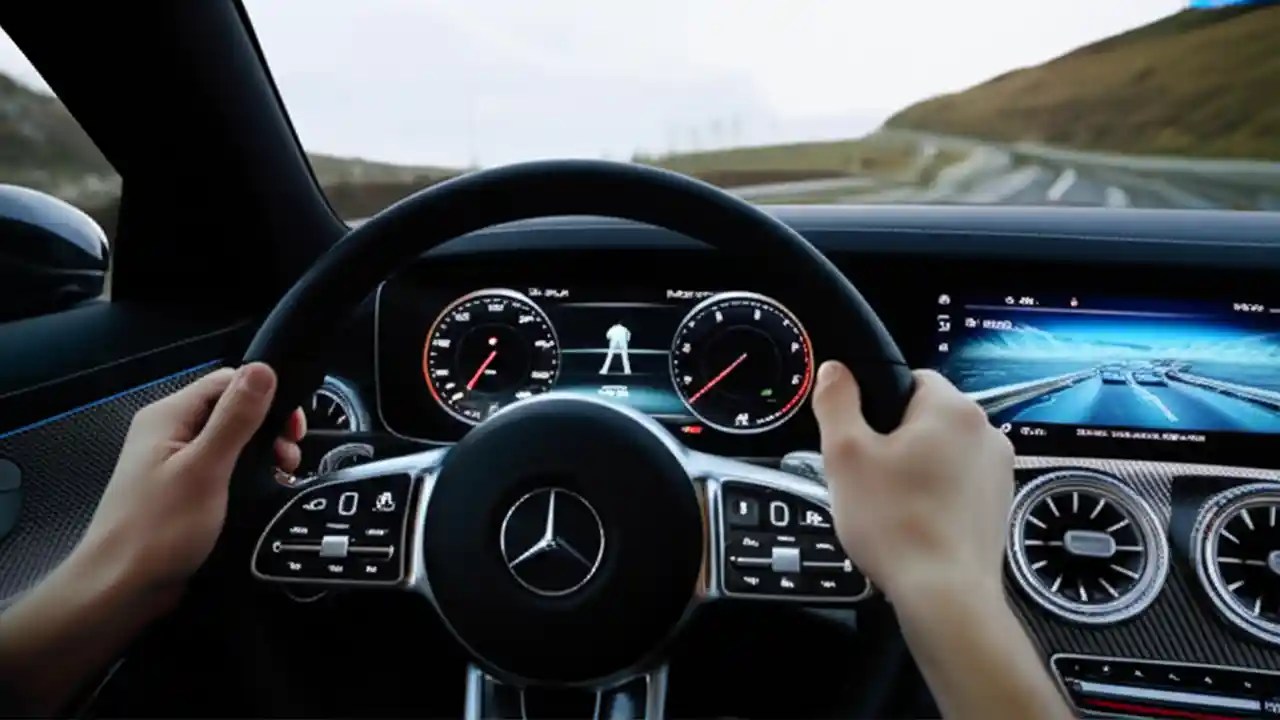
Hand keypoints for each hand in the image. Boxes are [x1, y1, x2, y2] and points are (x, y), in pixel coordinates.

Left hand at [75, 363, 304, 605]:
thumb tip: (263, 368)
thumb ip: (236, 418)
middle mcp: (169, 433)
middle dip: (268, 428)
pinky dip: (247, 475)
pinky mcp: (183, 491)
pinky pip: (223, 468)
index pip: (227, 381)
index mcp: (168, 416)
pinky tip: (263, 492)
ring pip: (230, 441)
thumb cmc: (160, 528)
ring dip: (261, 453)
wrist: (122, 589)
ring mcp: (174, 463)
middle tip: (289, 458)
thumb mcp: (206, 468)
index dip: (266, 396)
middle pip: (231, 410)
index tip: (293, 429)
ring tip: (281, 476)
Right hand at [812, 362, 1013, 602]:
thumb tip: (836, 371)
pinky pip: (959, 484)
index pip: (910, 379)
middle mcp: (986, 432)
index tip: (862, 439)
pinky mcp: (999, 504)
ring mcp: (998, 470)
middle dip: (896, 442)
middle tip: (871, 477)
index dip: (877, 407)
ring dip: (917, 470)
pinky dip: (937, 497)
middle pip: (926, 419)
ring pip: (942, 453)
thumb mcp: (845, 456)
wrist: (944, 594)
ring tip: (893, 506)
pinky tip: (915, 522)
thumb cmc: (897, 526)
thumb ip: (837, 402)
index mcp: (951, 409)